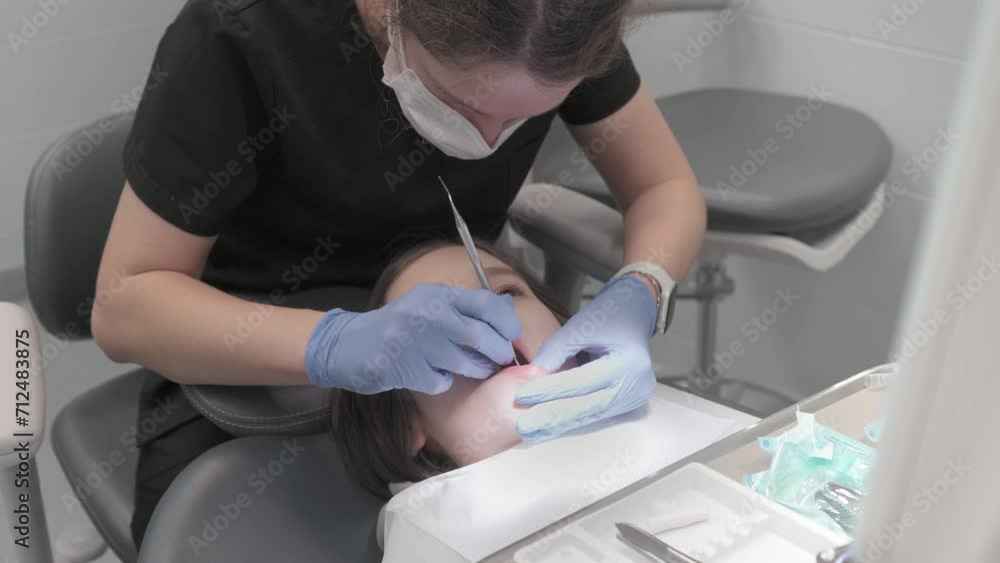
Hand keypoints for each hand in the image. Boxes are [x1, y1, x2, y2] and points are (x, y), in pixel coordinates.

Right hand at [305, 283, 520, 394]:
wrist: (350, 344)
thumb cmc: (399, 326)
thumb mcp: (429, 306)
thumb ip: (464, 308)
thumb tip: (507, 309)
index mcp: (436, 295)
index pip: (485, 302)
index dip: (507, 321)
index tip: (513, 335)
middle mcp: (426, 314)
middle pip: (480, 335)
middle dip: (498, 351)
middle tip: (501, 359)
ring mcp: (414, 341)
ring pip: (465, 362)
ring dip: (478, 369)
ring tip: (477, 368)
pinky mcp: (403, 368)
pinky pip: (441, 381)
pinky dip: (443, 382)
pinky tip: (434, 374)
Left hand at [515, 275, 656, 442]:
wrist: (635, 316)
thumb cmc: (609, 316)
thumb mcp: (581, 325)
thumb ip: (556, 350)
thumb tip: (532, 376)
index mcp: (629, 362)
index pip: (583, 381)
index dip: (551, 389)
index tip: (521, 395)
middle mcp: (636, 386)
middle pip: (588, 406)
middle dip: (552, 417)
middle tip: (524, 426)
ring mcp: (633, 399)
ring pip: (590, 416)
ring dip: (558, 425)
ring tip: (530, 433)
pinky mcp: (626, 405)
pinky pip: (594, 415)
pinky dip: (570, 421)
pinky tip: (547, 429)